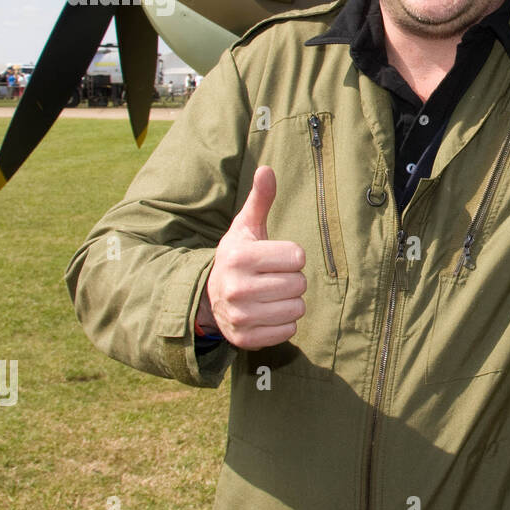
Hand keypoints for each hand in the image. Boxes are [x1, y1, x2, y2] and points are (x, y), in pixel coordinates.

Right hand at [197, 165, 306, 348]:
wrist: (210, 296)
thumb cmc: (238, 256)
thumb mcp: (246, 227)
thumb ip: (260, 199)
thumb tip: (267, 169)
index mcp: (239, 257)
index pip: (298, 258)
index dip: (292, 256)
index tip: (275, 257)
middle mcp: (237, 288)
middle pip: (299, 284)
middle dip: (292, 279)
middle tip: (272, 277)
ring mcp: (240, 316)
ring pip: (297, 309)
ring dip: (290, 301)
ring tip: (270, 294)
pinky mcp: (246, 339)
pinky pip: (289, 331)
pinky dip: (283, 323)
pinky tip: (267, 312)